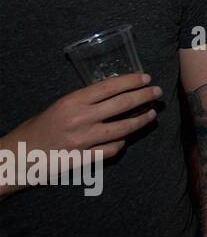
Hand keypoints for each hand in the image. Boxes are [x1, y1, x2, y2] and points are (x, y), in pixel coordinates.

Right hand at [6, 74, 159, 174]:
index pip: (109, 87)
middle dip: (144, 96)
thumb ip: (84, 101)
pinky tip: (125, 138)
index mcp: (72, 102)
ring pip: (123, 129)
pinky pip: (112, 150)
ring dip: (140, 120)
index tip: (146, 78)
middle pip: (122, 104)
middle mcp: (79, 119)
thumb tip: (114, 93)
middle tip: (157, 92)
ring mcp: (83, 140)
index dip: (131, 81)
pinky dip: (121, 143)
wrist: (19, 155)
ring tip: (151, 114)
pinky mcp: (84, 158)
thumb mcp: (59, 106)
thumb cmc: (39, 127)